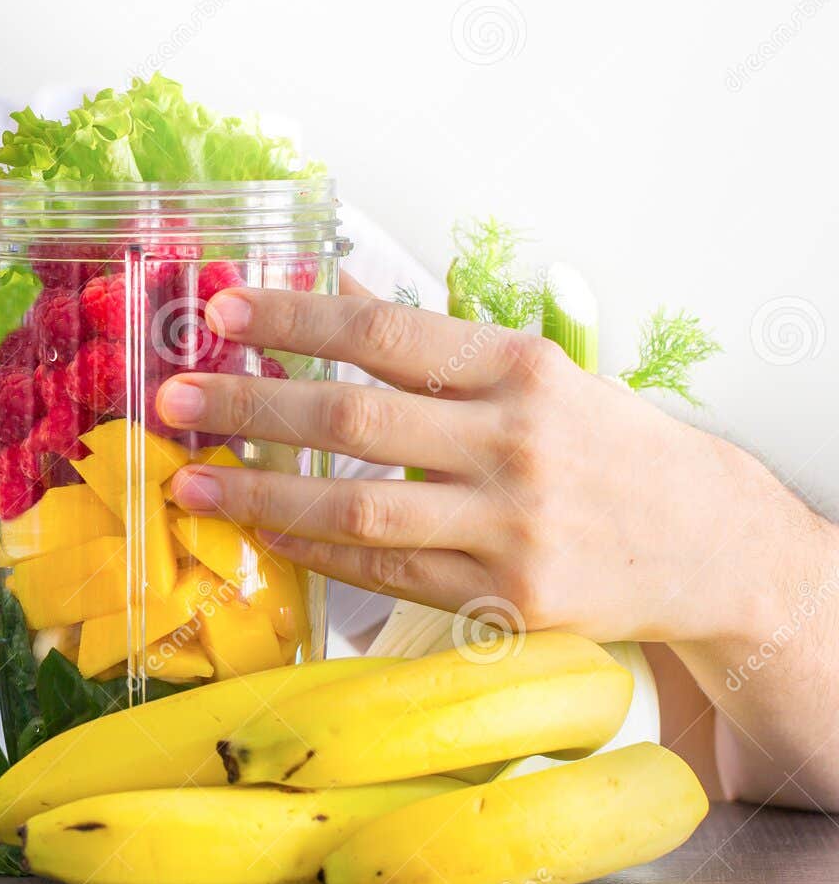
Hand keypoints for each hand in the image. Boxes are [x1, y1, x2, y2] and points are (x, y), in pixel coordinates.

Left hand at [157, 277, 806, 645]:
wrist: (709, 544)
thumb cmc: (609, 446)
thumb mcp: (537, 371)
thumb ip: (432, 337)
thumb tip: (334, 285)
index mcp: (520, 368)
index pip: (383, 333)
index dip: (293, 320)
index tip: (223, 313)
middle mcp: (515, 442)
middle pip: (351, 421)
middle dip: (250, 408)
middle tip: (175, 401)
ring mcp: (509, 526)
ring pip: (356, 509)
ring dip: (260, 498)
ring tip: (192, 485)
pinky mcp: (505, 597)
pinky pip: (385, 572)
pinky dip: (316, 553)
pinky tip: (264, 534)